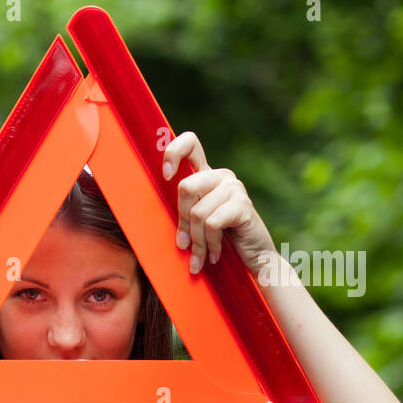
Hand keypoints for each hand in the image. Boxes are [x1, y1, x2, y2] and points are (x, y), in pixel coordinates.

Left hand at [162, 131, 277, 280]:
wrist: (254, 258)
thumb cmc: (220, 241)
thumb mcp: (196, 223)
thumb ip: (182, 210)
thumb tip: (148, 211)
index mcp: (206, 176)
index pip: (191, 144)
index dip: (173, 153)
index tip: (166, 176)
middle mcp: (220, 176)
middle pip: (186, 187)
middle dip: (183, 222)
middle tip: (184, 244)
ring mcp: (233, 188)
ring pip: (197, 212)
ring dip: (197, 241)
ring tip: (201, 256)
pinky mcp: (243, 204)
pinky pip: (211, 224)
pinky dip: (210, 244)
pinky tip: (214, 255)